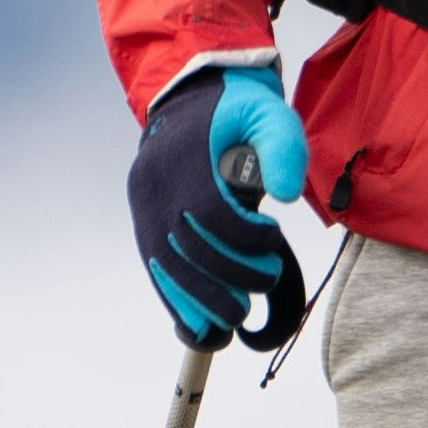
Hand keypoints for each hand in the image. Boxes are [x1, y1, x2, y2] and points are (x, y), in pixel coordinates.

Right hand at [129, 54, 313, 347]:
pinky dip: (176, 302)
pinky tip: (198, 328)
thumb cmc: (237, 111)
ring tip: (232, 321)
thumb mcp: (268, 113)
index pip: (212, 214)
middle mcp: (154, 186)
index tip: (273, 237)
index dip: (246, 238)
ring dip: (198, 304)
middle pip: (186, 249)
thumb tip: (286, 195)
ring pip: (164, 269)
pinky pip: (155, 271)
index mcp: (183, 158)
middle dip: (228, 278)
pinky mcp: (142, 224)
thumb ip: (283, 147)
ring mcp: (143, 207)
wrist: (189, 99)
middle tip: (264, 281)